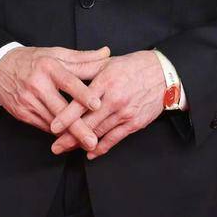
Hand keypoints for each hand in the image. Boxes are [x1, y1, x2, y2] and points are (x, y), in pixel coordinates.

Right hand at [0, 45, 110, 151]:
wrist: (0, 66)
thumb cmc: (34, 59)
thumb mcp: (56, 53)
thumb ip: (82, 57)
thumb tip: (107, 53)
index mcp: (49, 67)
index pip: (68, 82)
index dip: (83, 94)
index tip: (97, 105)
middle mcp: (38, 85)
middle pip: (60, 110)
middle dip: (77, 127)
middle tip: (93, 141)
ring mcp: (28, 101)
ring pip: (52, 122)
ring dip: (69, 134)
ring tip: (86, 143)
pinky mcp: (22, 113)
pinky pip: (43, 126)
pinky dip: (57, 133)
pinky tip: (69, 139)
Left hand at [48, 50, 165, 158]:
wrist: (163, 75)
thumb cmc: (133, 66)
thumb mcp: (109, 63)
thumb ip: (88, 69)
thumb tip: (67, 72)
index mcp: (105, 81)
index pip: (81, 101)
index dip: (66, 116)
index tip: (53, 126)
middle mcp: (114, 98)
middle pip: (88, 121)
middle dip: (69, 136)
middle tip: (55, 146)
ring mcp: (125, 113)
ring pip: (99, 132)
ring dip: (82, 143)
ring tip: (66, 148)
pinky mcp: (134, 123)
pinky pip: (114, 139)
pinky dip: (101, 148)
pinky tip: (90, 153)